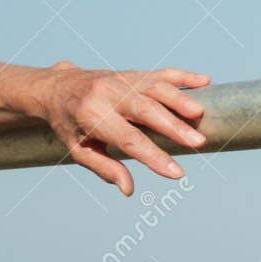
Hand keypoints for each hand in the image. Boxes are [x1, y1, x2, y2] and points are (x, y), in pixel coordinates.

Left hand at [36, 62, 211, 195]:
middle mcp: (107, 93)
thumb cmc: (69, 125)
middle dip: (173, 126)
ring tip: (200, 114)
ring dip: (180, 99)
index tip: (176, 173)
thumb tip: (128, 189)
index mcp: (92, 116)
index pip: (128, 139)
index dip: (153, 157)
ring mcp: (121, 79)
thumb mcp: (79, 150)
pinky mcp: (131, 72)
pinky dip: (183, 77)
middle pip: (145, 110)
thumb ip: (104, 168)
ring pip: (154, 88)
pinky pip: (159, 73)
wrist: (55, 88)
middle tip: (198, 143)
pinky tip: (205, 81)